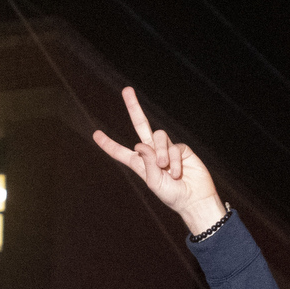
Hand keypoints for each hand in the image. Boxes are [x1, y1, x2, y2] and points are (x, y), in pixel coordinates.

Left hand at [92, 87, 225, 234]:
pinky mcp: (181, 148)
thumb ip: (146, 162)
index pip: (121, 152)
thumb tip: (140, 143)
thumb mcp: (153, 182)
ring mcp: (166, 148)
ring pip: (158, 136)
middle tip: (127, 90)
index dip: (108, 144)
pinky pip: (173, 146)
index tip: (95, 134)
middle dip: (134, 108)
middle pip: (141, 125)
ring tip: (165, 168)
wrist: (194, 198)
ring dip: (160, 153)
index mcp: (140, 164)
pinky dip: (174, 161)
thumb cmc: (172, 195)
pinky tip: (177, 172)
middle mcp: (152, 153)